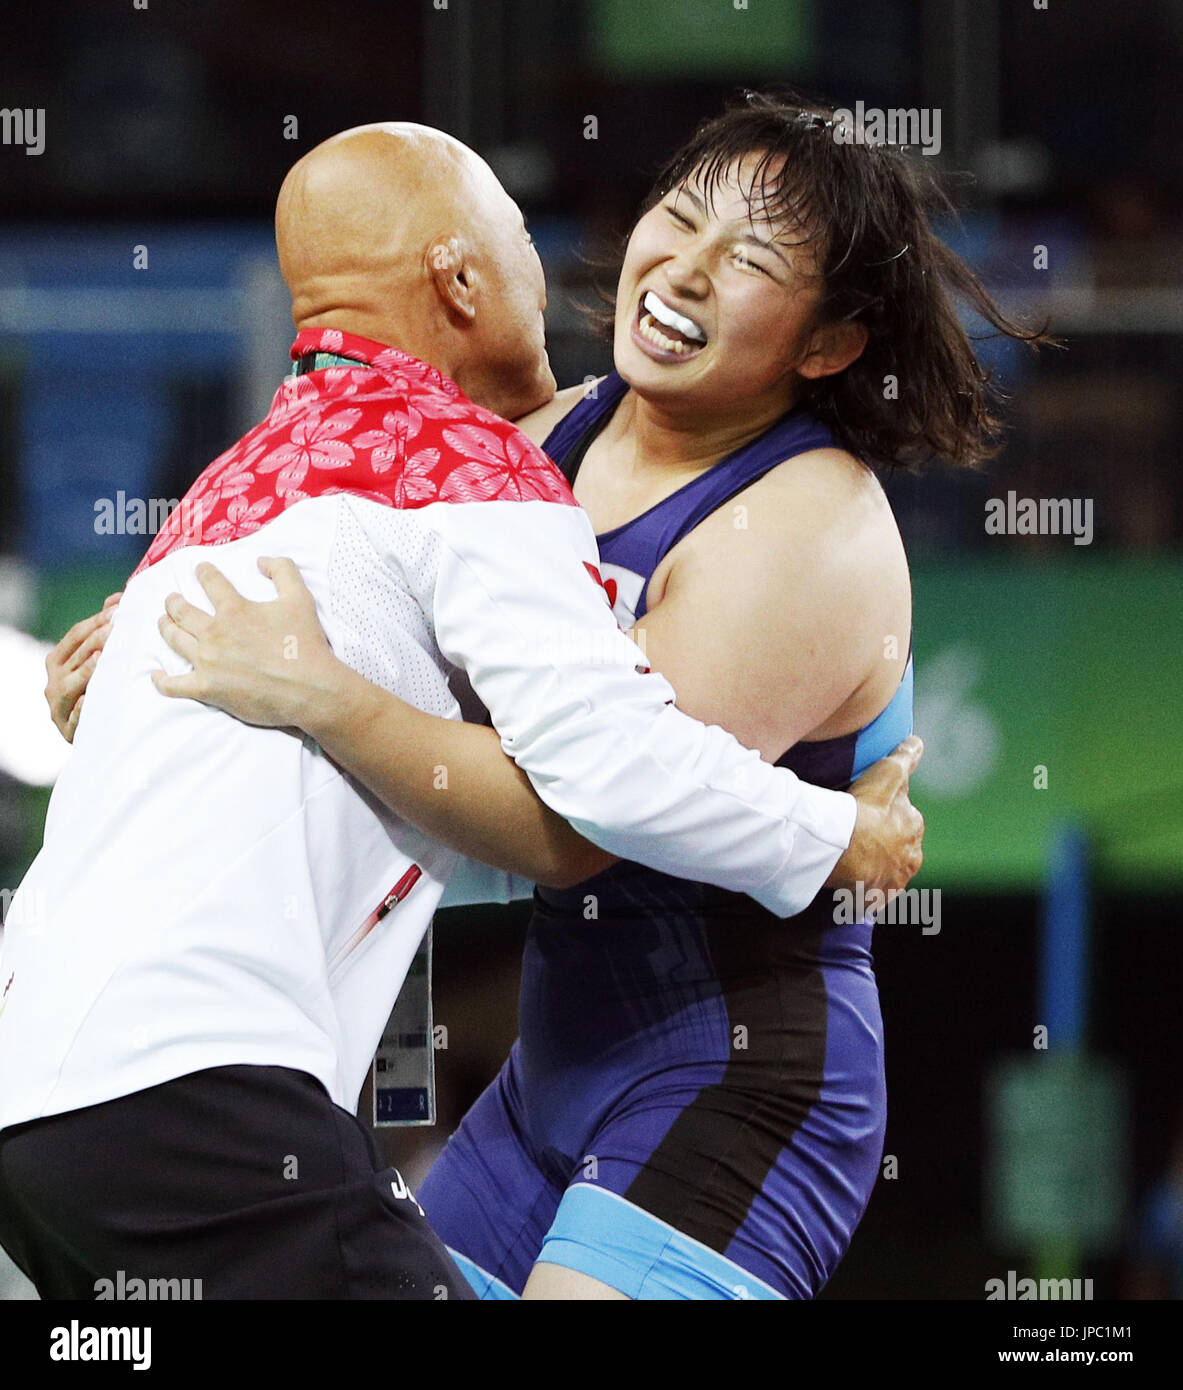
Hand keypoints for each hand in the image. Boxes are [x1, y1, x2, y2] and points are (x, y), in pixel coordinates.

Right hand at [44, 591, 121, 741]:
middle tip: (117, 627)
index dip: (95, 621)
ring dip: (85, 672)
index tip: (117, 609)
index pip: (74, 636)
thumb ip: (102, 630)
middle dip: (96, 640)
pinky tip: (88, 700)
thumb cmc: (96, 688)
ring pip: (70, 686)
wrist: (94, 732)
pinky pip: (73, 719)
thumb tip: (116, 599)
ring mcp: (59, 706)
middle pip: (75, 657)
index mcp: (58, 661)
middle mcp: (54, 681)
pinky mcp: (67, 730)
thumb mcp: (95, 658)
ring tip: (101, 659)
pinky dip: (80, 709)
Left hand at [153, 557, 341, 727]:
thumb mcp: (301, 599)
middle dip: (174, 602)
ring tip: (163, 623)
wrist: (309, 689)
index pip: (211, 583)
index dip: (204, 573)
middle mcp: (214, 633)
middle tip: (171, 599)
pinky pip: (173, 684)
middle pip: (182, 611)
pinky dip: (161, 680)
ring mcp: (207, 662)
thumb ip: (283, 571)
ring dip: (165, 628)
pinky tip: (156, 675)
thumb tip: (262, 561)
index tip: (200, 570)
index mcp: (234, 610)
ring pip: (174, 640)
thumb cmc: (306, 644)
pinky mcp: (207, 689)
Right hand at [826, 736, 924, 898]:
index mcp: (914, 828)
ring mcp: (894, 881)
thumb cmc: (864, 810)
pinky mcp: (876, 900)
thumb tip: (918, 742)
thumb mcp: (887, 774)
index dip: (885, 815)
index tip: (867, 814)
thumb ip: (904, 758)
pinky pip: (872, 897)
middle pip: (897, 848)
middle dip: (883, 845)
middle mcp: (911, 857)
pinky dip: (864, 892)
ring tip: (851, 862)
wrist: (842, 849)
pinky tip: (851, 886)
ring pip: (886, 872)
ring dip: (874, 869)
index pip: (904, 819)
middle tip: (857, 837)